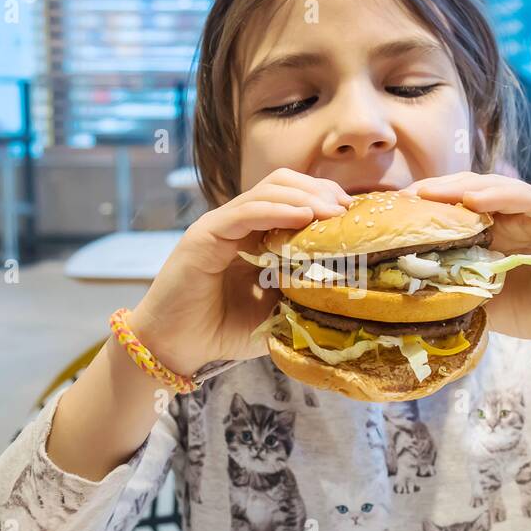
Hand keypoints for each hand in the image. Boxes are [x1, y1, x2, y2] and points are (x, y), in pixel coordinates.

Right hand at [129, 169, 351, 375]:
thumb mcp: (276, 310)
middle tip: (347, 212)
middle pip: (284, 183)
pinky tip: (303, 217)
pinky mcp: (205, 234)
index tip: (354, 216)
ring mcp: (221, 225)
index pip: (294, 198)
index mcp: (255, 235)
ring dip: (305, 197)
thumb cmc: (222, 331)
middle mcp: (239, 223)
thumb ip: (301, 291)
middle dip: (320, 191)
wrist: (176, 347)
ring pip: (268, 190)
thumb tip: (346, 285)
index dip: (325, 200)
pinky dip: (277, 210)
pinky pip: (245, 212)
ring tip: (332, 212)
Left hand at [404, 172, 530, 361]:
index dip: (424, 209)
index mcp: (493, 228)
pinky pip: (526, 198)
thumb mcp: (486, 299)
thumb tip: (405, 290)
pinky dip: (499, 196)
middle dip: (433, 193)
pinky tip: (473, 200)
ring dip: (458, 189)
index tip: (391, 216)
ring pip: (493, 188)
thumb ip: (457, 288)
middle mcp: (513, 211)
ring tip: (427, 194)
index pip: (453, 208)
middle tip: (402, 200)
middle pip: (467, 191)